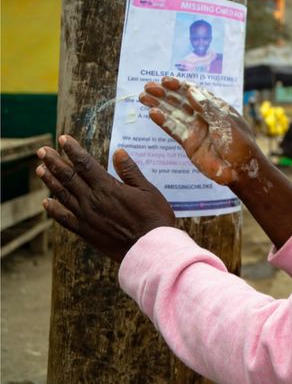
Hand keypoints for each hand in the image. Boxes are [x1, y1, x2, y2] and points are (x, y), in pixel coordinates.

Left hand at [36, 135, 175, 261]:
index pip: (85, 164)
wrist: (149, 249)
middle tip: (42, 151)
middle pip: (68, 177)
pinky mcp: (86, 231)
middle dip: (54, 162)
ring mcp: (86, 216)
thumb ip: (130, 171)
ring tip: (40, 169)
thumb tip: (119, 152)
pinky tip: (46, 202)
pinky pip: (64, 219)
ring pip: (62, 195)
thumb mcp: (148, 190)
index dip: (73, 150)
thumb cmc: (154, 217)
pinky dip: (54, 210)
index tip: (63, 139)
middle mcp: (92, 200)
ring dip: (50, 181)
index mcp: (108, 187)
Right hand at [139, 77, 261, 184]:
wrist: (240, 170)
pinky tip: (152, 113)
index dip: (179, 86)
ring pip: (173, 114)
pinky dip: (163, 122)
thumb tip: (191, 89)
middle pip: (180, 102)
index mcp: (215, 107)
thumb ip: (207, 107)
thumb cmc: (240, 144)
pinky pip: (174, 130)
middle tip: (148, 87)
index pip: (194, 93)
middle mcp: (203, 116)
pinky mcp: (189, 143)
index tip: (165, 80)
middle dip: (164, 93)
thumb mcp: (225, 122)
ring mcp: (195, 129)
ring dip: (159, 105)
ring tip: (143, 97)